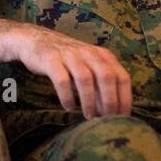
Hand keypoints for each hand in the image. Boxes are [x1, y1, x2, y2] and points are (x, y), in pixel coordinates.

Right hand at [13, 25, 131, 118]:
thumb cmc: (66, 60)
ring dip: (89, 101)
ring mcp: (69, 55)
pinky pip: (61, 79)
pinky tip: (69, 107)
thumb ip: (99, 87)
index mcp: (102, 55)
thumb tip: (110, 113)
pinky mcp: (51, 59)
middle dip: (110, 101)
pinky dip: (67, 96)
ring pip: (85, 78)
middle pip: (106, 76)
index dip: (124, 98)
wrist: (35, 40)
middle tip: (107, 120)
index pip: (122, 77)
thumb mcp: (88, 69)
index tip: (122, 118)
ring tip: (89, 117)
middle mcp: (88, 53)